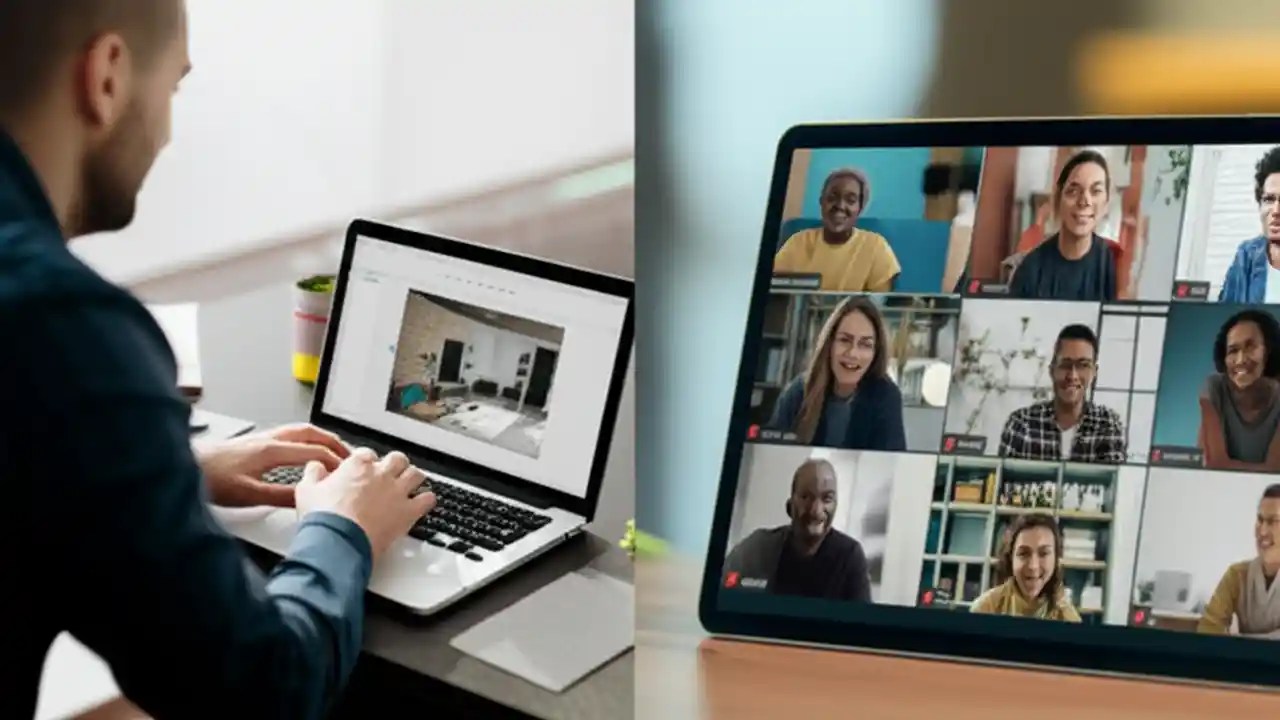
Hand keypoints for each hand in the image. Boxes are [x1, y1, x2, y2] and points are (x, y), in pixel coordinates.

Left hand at [194, 423, 348, 506]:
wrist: (184, 466)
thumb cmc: (210, 479)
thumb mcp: (249, 495)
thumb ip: (281, 496)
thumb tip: (308, 499)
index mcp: (272, 450)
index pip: (314, 452)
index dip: (335, 462)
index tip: (348, 473)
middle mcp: (268, 440)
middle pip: (310, 433)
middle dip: (333, 442)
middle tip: (349, 454)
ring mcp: (260, 439)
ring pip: (299, 431)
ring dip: (319, 438)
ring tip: (332, 448)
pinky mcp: (253, 443)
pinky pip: (288, 435)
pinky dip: (304, 440)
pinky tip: (301, 451)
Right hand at [295, 448, 435, 560]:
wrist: (336, 541)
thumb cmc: (322, 518)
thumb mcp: (306, 490)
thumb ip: (313, 474)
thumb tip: (315, 467)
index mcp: (357, 466)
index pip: (367, 454)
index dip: (367, 462)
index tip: (364, 470)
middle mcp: (380, 474)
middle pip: (397, 459)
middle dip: (395, 465)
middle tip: (391, 474)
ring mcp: (396, 492)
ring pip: (416, 474)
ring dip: (413, 478)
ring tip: (410, 484)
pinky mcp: (407, 512)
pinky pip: (428, 500)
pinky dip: (427, 500)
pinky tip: (423, 503)